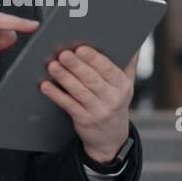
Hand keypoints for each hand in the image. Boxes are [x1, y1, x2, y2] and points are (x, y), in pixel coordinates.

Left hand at [39, 46, 138, 163]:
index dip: (94, 59)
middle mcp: (112, 99)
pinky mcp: (83, 120)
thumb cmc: (115, 103)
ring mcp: (97, 111)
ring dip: (64, 78)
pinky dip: (56, 94)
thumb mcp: (126, 85)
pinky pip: (68, 105)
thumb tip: (135, 42)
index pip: (108, 69)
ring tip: (52, 66)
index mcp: (122, 86)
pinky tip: (46, 85)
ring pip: (79, 91)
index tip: (81, 48)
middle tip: (63, 54)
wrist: (111, 137)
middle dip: (76, 66)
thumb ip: (128, 64)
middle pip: (92, 79)